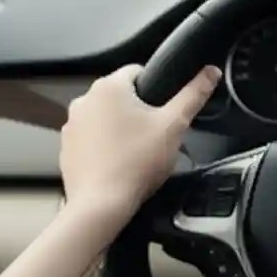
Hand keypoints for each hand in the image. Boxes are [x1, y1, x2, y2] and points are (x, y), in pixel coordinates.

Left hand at [60, 64, 220, 222]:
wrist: (100, 205)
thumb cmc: (138, 161)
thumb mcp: (174, 125)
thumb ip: (194, 94)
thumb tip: (211, 71)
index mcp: (109, 86)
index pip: (138, 71)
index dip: (158, 89)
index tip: (166, 112)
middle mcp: (84, 99)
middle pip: (121, 96)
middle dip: (138, 110)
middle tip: (155, 134)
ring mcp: (71, 125)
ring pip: (105, 117)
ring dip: (119, 127)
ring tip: (137, 152)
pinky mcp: (65, 148)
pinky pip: (91, 138)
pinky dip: (104, 145)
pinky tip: (118, 163)